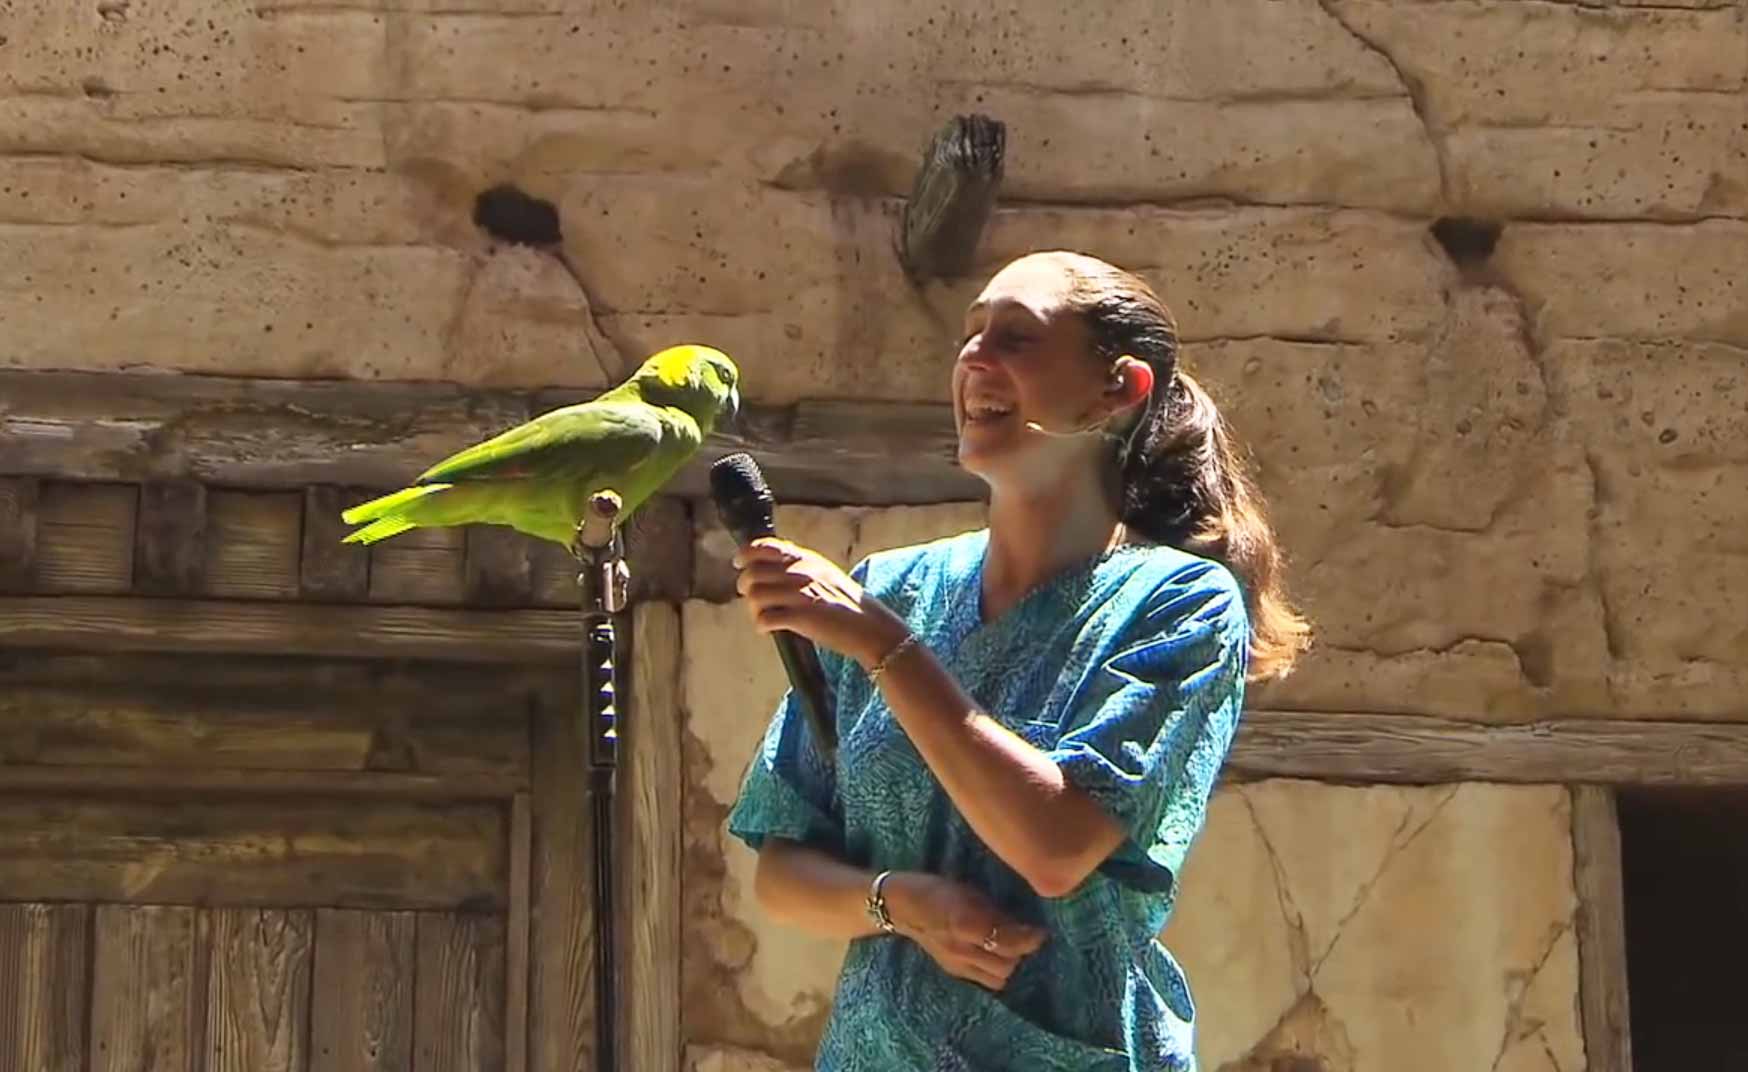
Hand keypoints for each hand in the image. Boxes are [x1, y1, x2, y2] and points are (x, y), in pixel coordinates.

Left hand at [733, 538, 908, 667]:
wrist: (872, 628)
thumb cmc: (850, 605)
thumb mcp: (826, 574)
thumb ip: (802, 567)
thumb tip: (772, 568)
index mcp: (807, 559)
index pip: (765, 547)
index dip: (746, 554)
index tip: (738, 562)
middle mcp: (801, 572)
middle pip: (753, 573)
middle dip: (745, 586)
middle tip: (750, 598)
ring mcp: (801, 594)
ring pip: (755, 596)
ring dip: (753, 608)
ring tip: (761, 616)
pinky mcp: (801, 618)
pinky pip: (766, 618)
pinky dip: (761, 624)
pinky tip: (767, 629)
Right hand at [885, 872, 1047, 990]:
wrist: (899, 907)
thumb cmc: (936, 889)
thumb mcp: (968, 891)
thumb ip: (994, 910)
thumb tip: (1023, 924)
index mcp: (965, 923)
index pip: (1007, 942)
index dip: (1029, 939)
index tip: (1041, 931)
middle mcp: (961, 949)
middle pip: (1006, 965)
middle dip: (1021, 953)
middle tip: (1026, 937)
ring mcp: (956, 963)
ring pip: (997, 978)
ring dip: (1009, 965)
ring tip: (1011, 948)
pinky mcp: (952, 971)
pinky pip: (983, 980)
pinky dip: (995, 970)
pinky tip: (995, 956)